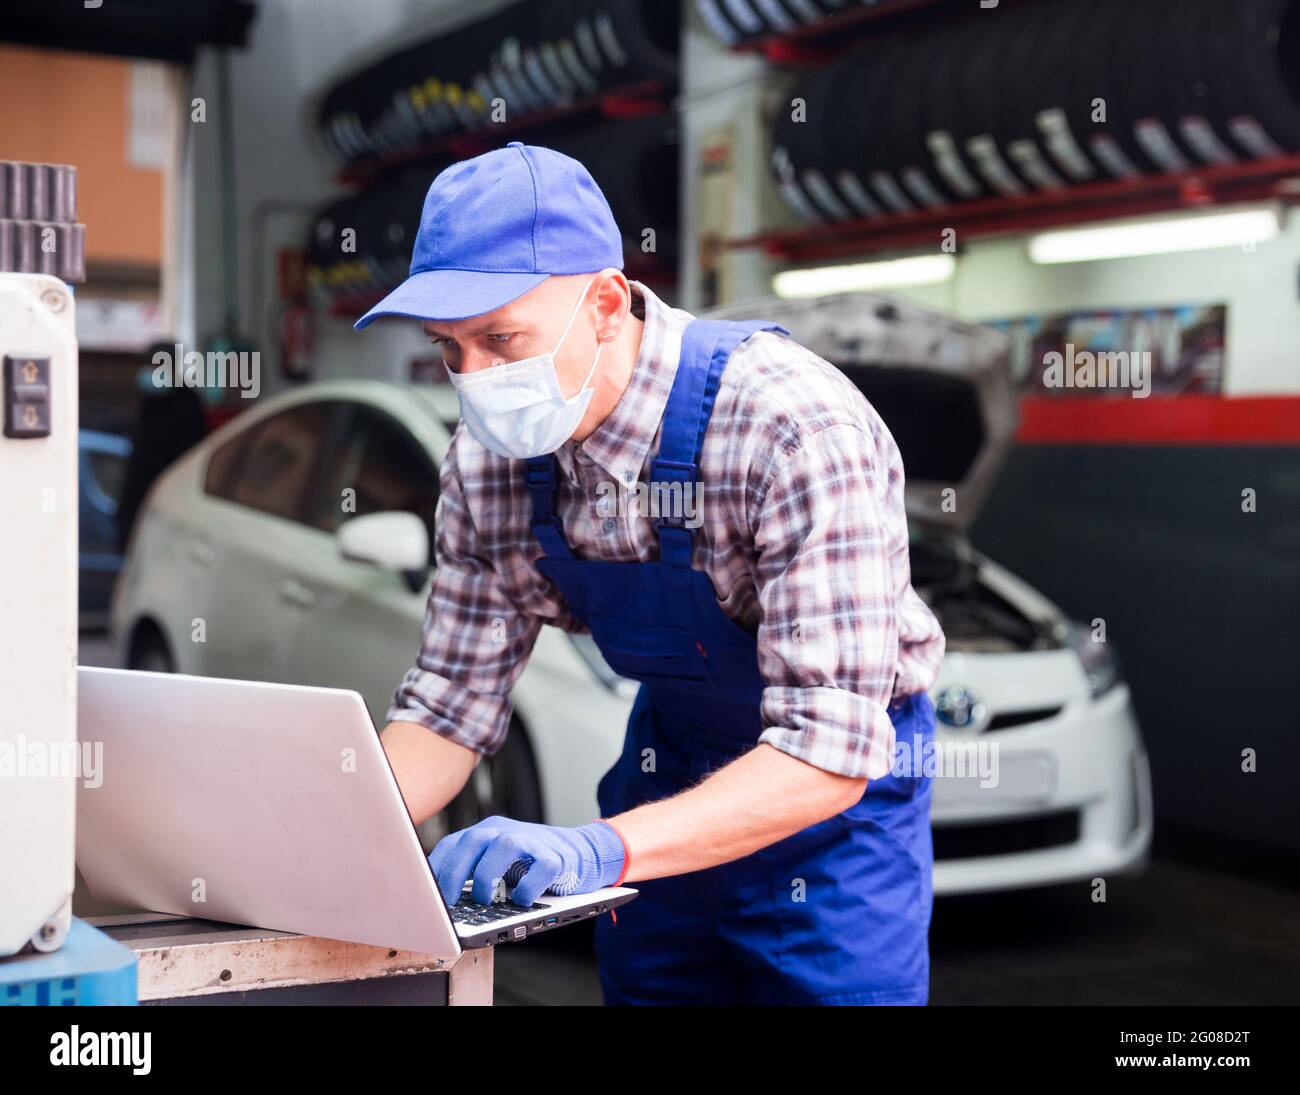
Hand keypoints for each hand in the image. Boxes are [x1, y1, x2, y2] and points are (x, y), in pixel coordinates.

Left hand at [428, 816, 626, 906]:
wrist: (583, 853)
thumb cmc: (532, 864)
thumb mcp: (498, 862)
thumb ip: (474, 870)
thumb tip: (440, 900)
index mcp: (487, 832)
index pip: (453, 843)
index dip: (435, 867)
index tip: (421, 892)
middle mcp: (506, 831)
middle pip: (473, 841)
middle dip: (453, 872)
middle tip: (446, 902)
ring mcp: (533, 841)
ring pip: (504, 846)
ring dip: (487, 876)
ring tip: (484, 900)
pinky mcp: (557, 857)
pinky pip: (541, 868)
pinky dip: (528, 887)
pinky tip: (522, 900)